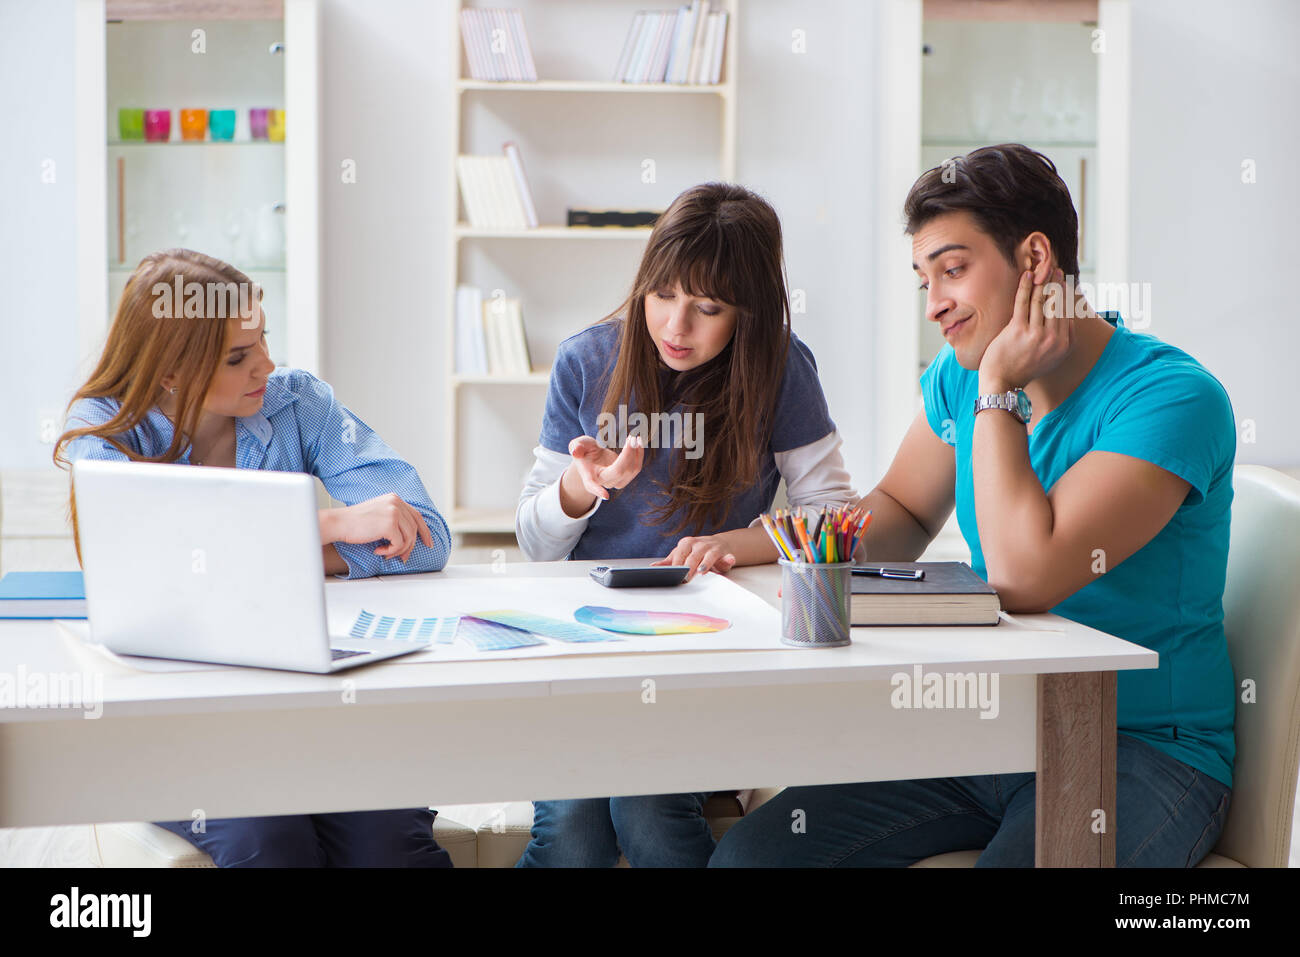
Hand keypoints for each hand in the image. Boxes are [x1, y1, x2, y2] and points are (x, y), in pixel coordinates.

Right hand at [322, 493, 433, 562]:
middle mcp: (396, 502)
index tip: (428, 543)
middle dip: (410, 546)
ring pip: (409, 538)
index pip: (417, 515)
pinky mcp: (389, 524)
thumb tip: (411, 536)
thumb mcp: (379, 514)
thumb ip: (395, 518)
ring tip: (386, 554)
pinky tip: (378, 550)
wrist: (339, 523)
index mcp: (395, 499)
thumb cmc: (355, 523)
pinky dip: (390, 551)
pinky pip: (399, 544)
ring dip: (399, 550)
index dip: (424, 531)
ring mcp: (394, 512)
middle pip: (414, 528)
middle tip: (403, 557)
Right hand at [568, 434, 643, 501]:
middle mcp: (604, 482)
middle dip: (627, 454)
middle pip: (619, 472)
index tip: (606, 496)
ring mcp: (616, 482)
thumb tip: (575, 451)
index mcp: (589, 477)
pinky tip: (638, 443)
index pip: (592, 485)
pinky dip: (639, 455)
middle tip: (631, 437)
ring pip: (631, 471)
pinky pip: (636, 468)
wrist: (591, 457)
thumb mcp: (577, 445)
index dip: (598, 490)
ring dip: (636, 453)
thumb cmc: (584, 450)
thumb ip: (576, 446)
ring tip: (636, 437)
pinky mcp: (625, 477)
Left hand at [652, 535, 735, 580]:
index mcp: (685, 544)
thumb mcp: (682, 555)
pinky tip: (728, 561)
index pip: (678, 555)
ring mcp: (710, 547)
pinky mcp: (722, 552)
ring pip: (706, 556)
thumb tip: (652, 567)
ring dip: (705, 564)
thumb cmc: (697, 553)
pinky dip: (727, 559)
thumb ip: (669, 562)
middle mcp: (697, 543)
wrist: (719, 545)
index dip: (676, 566)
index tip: (672, 576)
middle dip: (688, 567)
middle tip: (685, 578)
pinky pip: (725, 556)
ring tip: (701, 571)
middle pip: (691, 556)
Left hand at [979, 267, 1074, 390]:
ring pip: (1041, 300)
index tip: (1062, 280)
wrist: (1003, 382)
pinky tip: (1026, 275)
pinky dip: (1025, 286)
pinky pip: (1023, 302)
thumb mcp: (1053, 358)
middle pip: (1057, 303)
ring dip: (1041, 281)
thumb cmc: (1025, 368)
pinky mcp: (1017, 330)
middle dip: (1056, 283)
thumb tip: (1070, 319)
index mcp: (1064, 344)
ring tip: (1040, 270)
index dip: (1064, 293)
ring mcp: (1035, 334)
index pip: (1067, 312)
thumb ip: (1064, 340)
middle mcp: (1053, 339)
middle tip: (1054, 269)